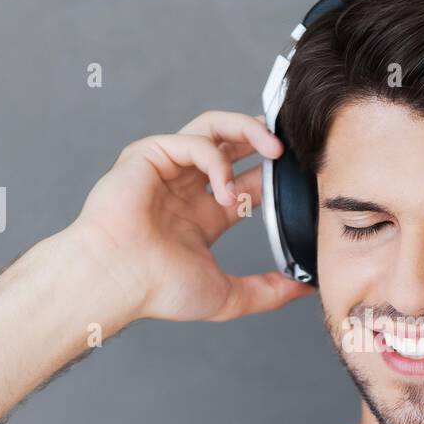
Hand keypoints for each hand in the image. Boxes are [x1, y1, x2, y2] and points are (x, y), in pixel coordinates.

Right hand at [65, 110, 316, 322]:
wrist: (117, 281)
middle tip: (294, 149)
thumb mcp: (228, 296)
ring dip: (248, 131)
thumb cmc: (158, 290)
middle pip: (234, 144)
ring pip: (214, 128)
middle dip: (265, 139)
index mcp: (204, 214)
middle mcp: (187, 187)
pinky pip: (193, 141)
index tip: (303, 178)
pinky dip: (217, 161)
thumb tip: (305, 288)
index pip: (249, 182)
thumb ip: (267, 291)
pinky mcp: (149, 154)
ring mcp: (168, 168)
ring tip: (274, 149)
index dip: (276, 176)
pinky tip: (225, 190)